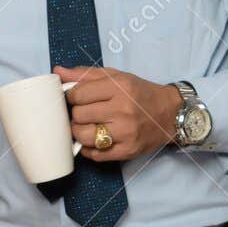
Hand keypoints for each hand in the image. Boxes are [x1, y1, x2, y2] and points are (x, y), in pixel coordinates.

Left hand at [56, 66, 181, 161]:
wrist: (170, 113)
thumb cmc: (140, 93)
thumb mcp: (117, 77)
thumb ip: (86, 74)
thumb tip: (58, 72)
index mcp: (119, 87)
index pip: (78, 94)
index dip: (72, 97)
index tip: (78, 98)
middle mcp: (123, 110)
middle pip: (78, 116)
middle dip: (77, 114)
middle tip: (85, 113)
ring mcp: (125, 132)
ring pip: (83, 136)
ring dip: (80, 132)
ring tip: (88, 127)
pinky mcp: (127, 150)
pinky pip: (95, 154)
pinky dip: (89, 149)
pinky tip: (96, 140)